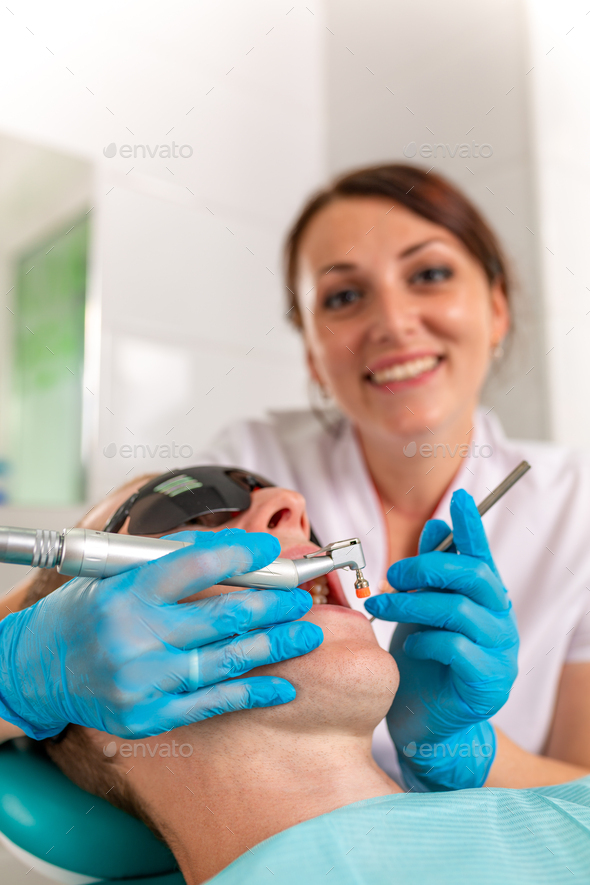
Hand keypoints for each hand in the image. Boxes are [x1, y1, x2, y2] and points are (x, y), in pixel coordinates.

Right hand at [0, 529, 321, 739]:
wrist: (36, 669)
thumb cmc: (82, 614)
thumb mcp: (115, 573)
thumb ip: (172, 557)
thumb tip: (230, 546)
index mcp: (128, 592)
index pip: (199, 565)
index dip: (244, 555)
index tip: (271, 551)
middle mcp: (137, 636)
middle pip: (225, 615)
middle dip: (274, 604)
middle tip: (300, 598)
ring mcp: (145, 680)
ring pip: (228, 659)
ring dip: (277, 644)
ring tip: (307, 634)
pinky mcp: (149, 715)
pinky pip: (214, 702)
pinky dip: (254, 692)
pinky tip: (282, 685)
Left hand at [365, 490, 518, 790]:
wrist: (426, 724)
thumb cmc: (424, 662)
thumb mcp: (421, 610)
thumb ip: (430, 575)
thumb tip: (434, 527)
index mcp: (484, 599)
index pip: (482, 555)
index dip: (472, 527)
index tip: (459, 497)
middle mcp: (499, 620)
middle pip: (473, 576)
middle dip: (427, 567)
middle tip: (391, 574)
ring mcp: (499, 652)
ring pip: (460, 609)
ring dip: (412, 603)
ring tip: (381, 607)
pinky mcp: (487, 683)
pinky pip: (455, 647)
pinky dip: (423, 641)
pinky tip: (409, 647)